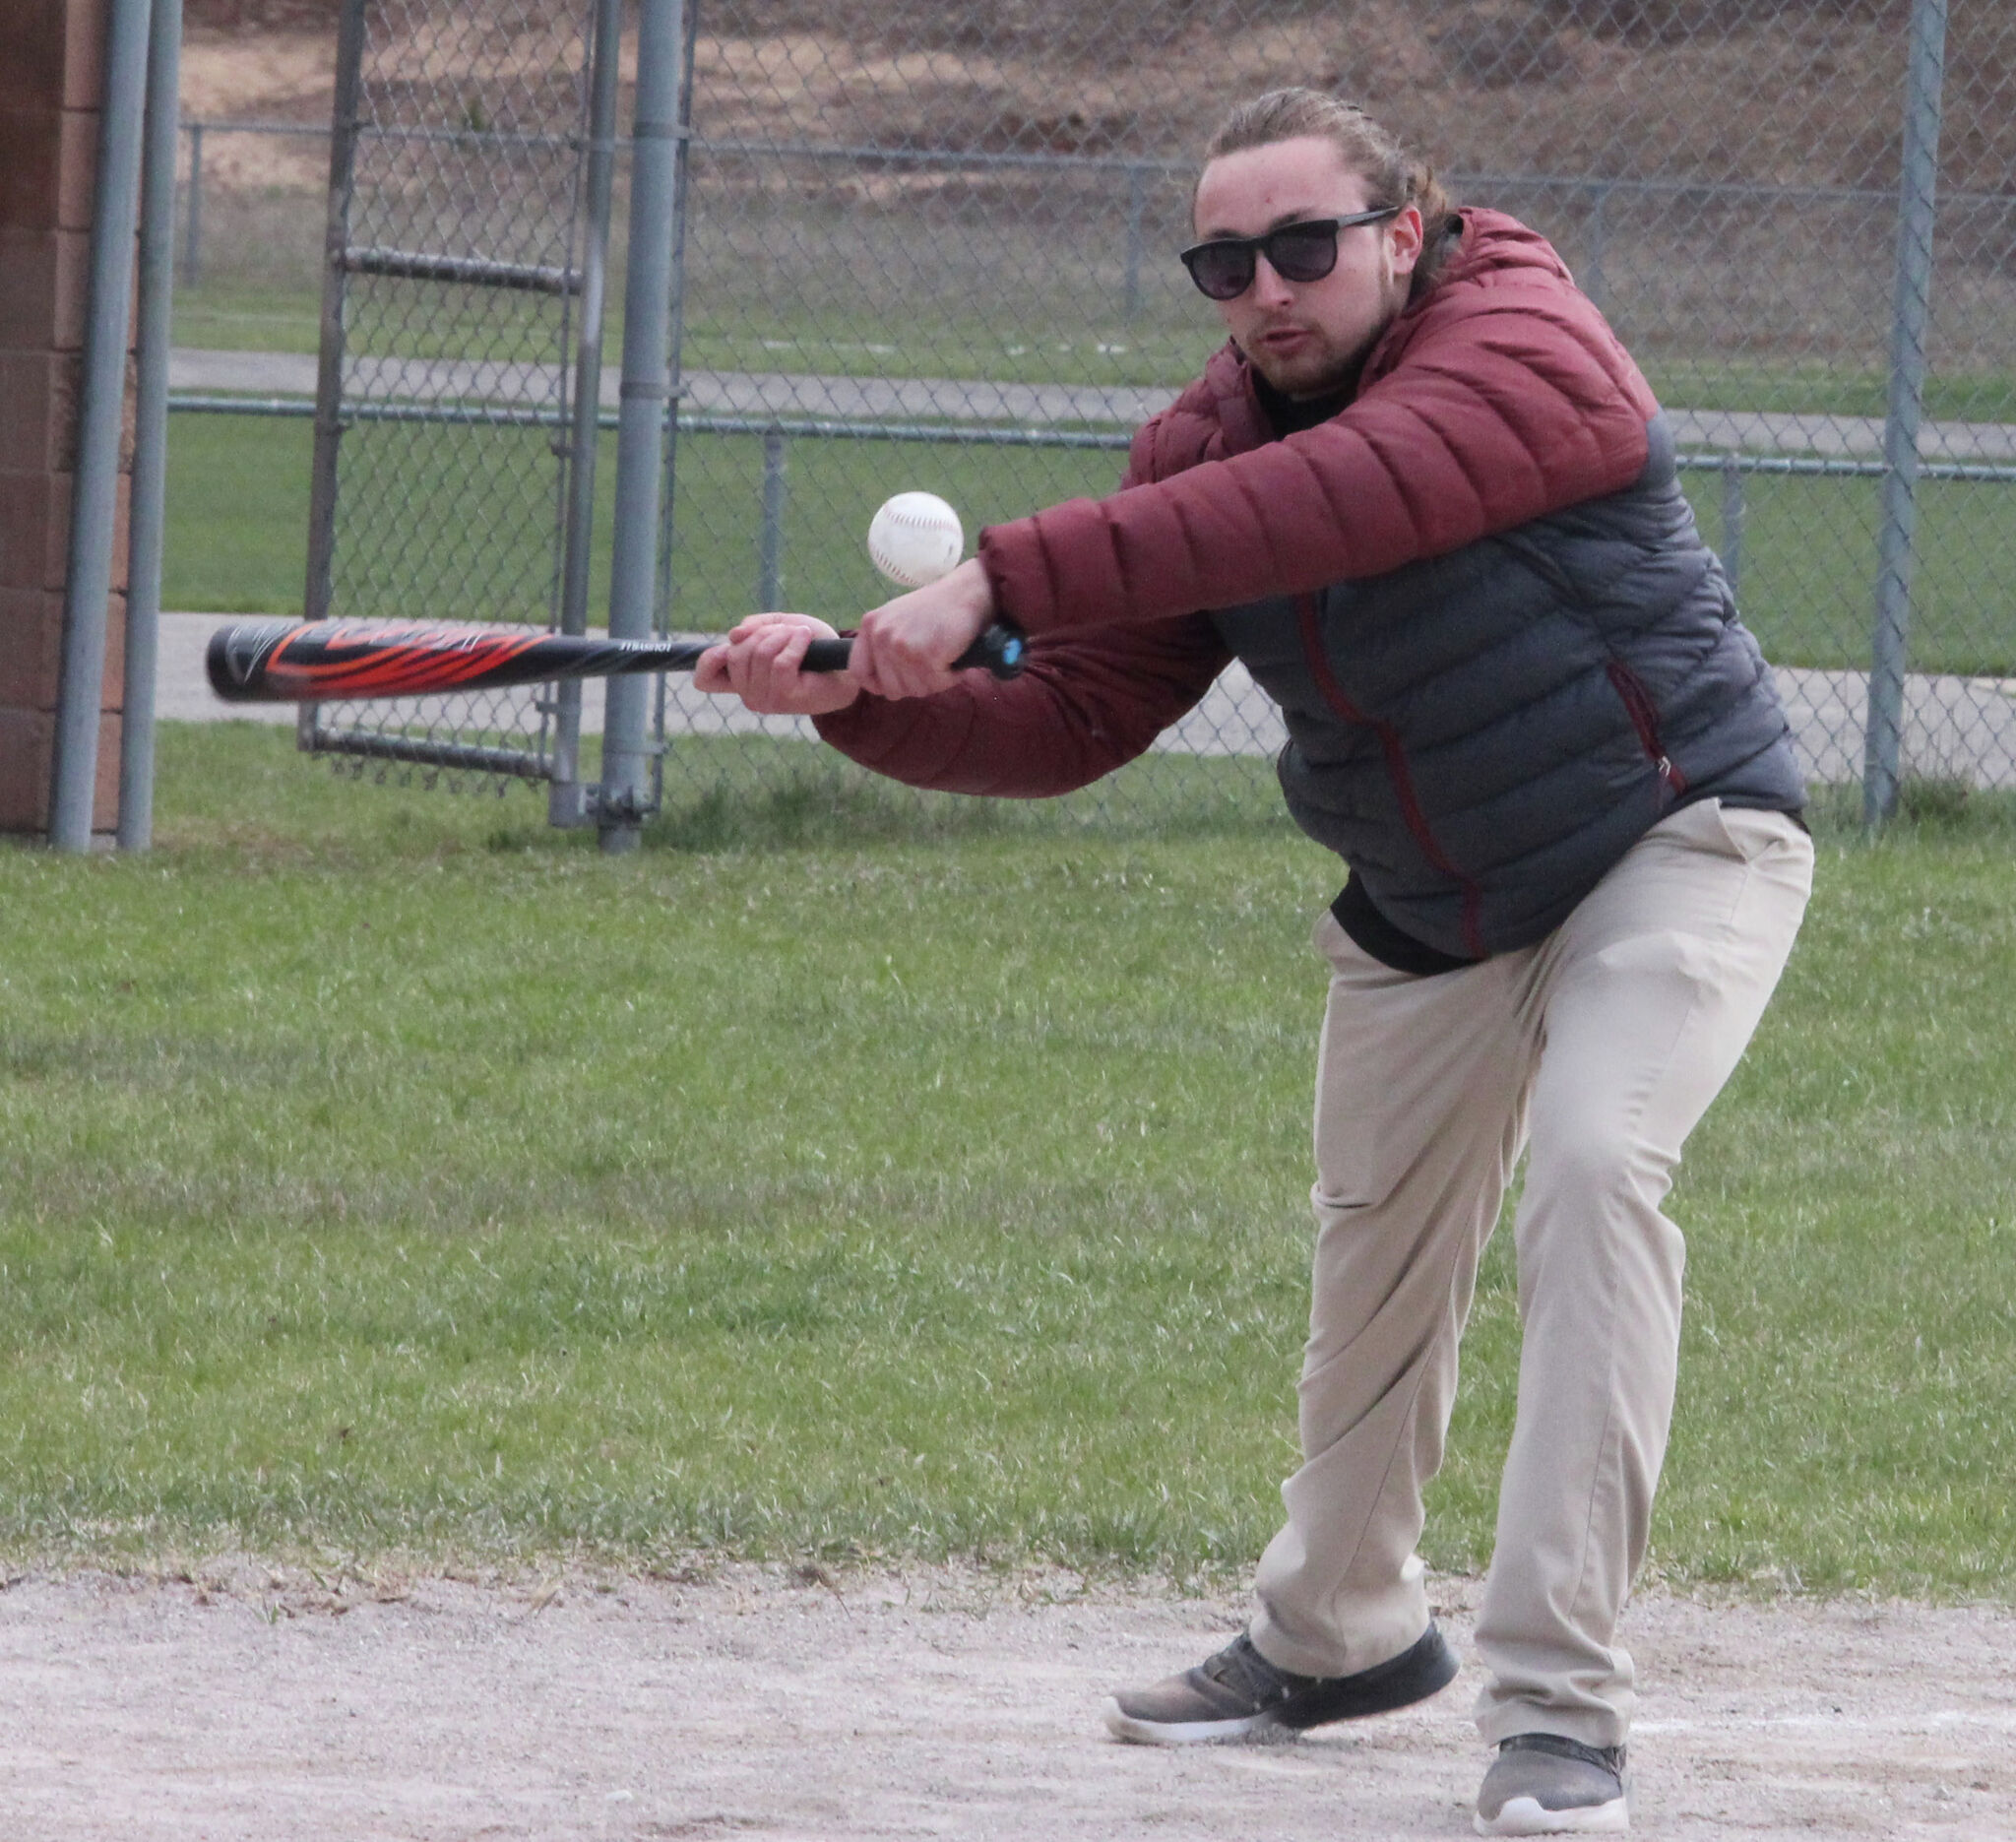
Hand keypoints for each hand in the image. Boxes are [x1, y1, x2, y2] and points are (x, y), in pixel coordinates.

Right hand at [694, 613, 860, 716]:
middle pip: (737, 653)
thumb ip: (754, 627)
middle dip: (763, 632)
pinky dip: (795, 643)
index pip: (705, 679)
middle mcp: (748, 695)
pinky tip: (806, 639)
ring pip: (759, 654)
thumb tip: (733, 635)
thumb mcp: (778, 627)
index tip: (735, 640)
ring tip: (800, 636)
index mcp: (741, 680)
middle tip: (787, 632)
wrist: (845, 669)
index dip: (710, 658)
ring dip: (782, 635)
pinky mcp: (785, 698)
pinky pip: (780, 661)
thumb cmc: (811, 648)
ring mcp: (765, 700)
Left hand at [849, 557, 997, 700]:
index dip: (879, 685)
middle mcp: (881, 634)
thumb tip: (880, 685)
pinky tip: (955, 655)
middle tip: (933, 663)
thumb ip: (883, 647)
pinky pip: (937, 683)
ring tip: (944, 656)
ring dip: (936, 679)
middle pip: (891, 689)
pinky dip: (951, 676)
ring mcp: (901, 645)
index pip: (859, 672)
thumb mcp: (897, 621)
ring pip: (916, 689)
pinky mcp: (925, 654)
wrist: (968, 591)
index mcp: (870, 625)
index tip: (897, 683)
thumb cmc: (938, 610)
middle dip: (917, 683)